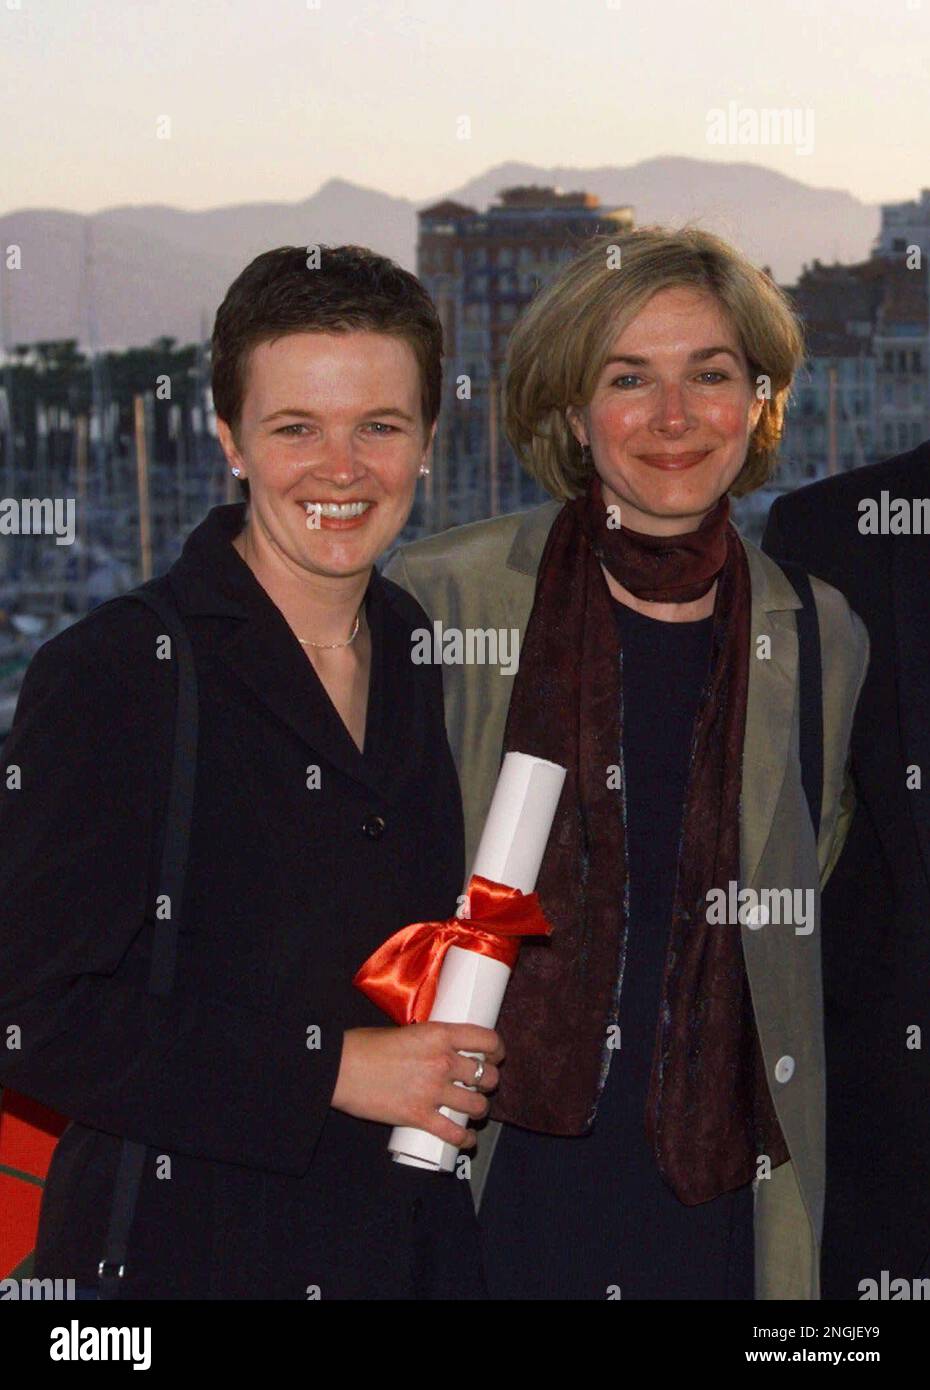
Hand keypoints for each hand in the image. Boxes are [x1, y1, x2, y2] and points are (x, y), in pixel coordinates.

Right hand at [330, 1023, 504, 1148]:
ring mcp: (433, 1091)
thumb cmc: (365, 1046)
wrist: (340, 1068)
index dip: (497, 1050)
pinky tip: (466, 1139)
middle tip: (479, 1085)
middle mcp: (442, 1061)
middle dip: (488, 1082)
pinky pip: (454, 1133)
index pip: (486, 1039)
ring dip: (479, 1109)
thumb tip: (443, 1050)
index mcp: (439, 1034)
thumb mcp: (406, 1031)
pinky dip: (465, 1139)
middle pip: (486, 1075)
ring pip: (477, 1105)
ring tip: (473, 1109)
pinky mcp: (419, 1117)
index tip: (495, 1055)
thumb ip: (429, 1041)